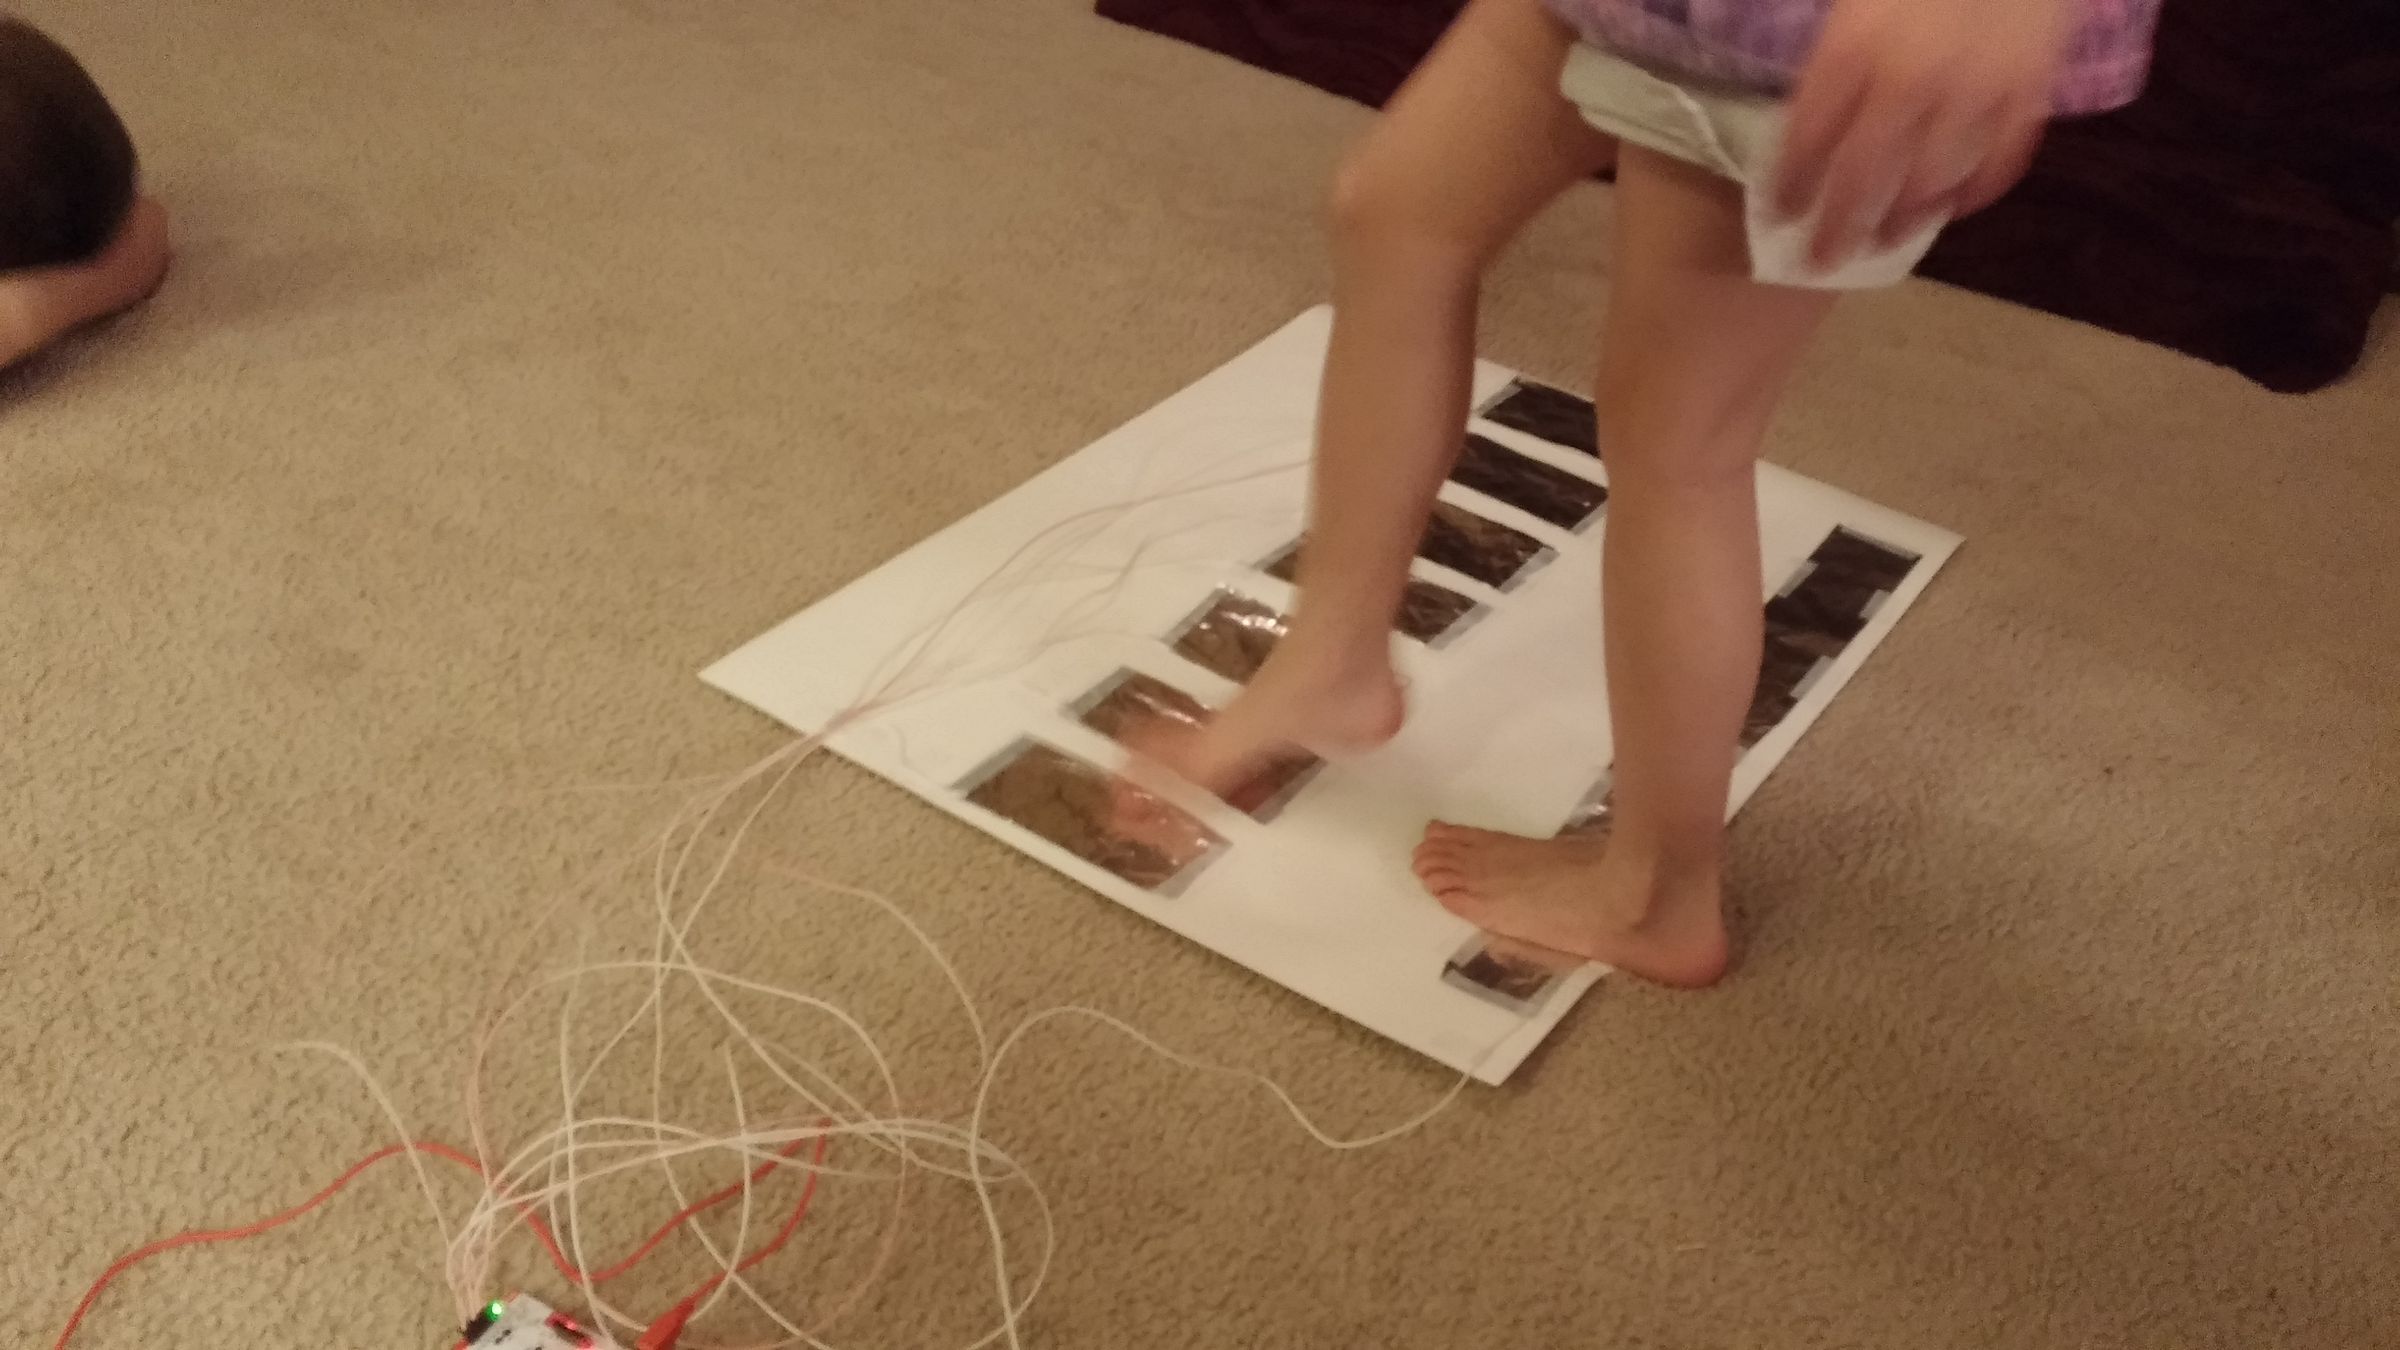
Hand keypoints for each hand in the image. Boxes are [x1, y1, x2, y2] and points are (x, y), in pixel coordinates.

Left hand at [1773, 0, 2071, 267]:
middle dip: (1837, 226)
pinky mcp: (2031, 89)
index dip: (1791, 183)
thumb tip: (1805, 103)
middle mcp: (1912, 79)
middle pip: (1864, 177)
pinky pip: (1999, 159)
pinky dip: (1972, 191)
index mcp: (1856, 45)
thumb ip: (1832, 40)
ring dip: (1901, 219)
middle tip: (1819, 261)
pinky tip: (1949, 206)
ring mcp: (1977, 89)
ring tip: (1880, 242)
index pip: (1809, 138)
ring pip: (1930, 180)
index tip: (1778, 213)